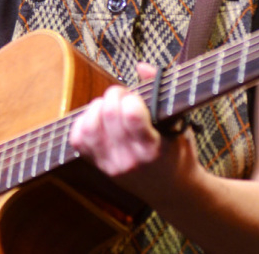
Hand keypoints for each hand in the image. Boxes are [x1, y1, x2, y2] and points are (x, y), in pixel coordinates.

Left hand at [69, 63, 192, 196]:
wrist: (174, 191)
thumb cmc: (179, 152)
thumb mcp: (180, 122)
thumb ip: (162, 91)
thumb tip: (141, 66)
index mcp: (153, 148)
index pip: (131, 115)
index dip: (130, 97)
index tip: (136, 96)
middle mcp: (129, 159)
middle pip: (108, 114)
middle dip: (113, 95)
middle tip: (122, 96)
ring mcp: (111, 165)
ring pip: (88, 127)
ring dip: (96, 108)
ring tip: (108, 106)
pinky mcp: (99, 167)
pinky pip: (78, 141)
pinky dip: (83, 123)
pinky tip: (97, 119)